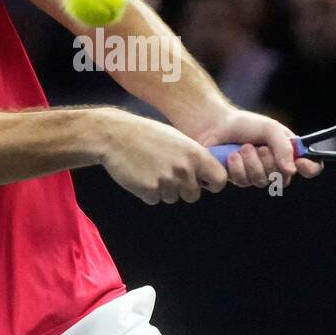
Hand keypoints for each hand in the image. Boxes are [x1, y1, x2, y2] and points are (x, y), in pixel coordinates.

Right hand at [98, 111, 227, 204]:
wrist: (115, 136)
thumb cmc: (146, 134)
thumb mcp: (177, 138)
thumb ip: (193, 156)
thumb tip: (204, 173)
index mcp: (195, 154)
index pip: (220, 179)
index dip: (213, 184)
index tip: (205, 183)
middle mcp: (184, 170)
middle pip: (193, 195)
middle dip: (183, 189)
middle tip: (168, 174)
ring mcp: (167, 181)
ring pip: (173, 197)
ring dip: (164, 189)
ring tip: (151, 169)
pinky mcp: (150, 190)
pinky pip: (155, 199)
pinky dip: (148, 191)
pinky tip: (141, 175)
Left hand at [186, 103, 323, 188]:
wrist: (212, 124)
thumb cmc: (244, 123)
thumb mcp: (269, 128)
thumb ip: (283, 146)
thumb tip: (291, 171)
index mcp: (287, 152)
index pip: (310, 167)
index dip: (310, 168)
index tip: (301, 164)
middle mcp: (274, 166)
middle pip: (283, 178)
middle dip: (269, 162)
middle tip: (258, 147)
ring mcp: (255, 174)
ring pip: (261, 181)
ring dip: (251, 163)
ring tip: (241, 148)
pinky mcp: (237, 179)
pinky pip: (243, 182)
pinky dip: (237, 167)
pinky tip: (231, 156)